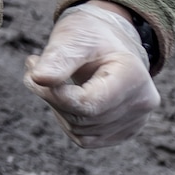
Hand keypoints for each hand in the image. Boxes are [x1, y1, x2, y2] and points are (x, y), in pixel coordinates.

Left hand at [25, 0, 159, 147]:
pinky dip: (67, 120)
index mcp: (134, 76)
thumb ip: (58, 58)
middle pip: (83, 118)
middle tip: (34, 69)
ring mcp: (136, 121)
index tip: (32, 68)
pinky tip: (65, 97)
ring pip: (81, 130)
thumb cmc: (90, 35)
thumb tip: (38, 79)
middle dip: (50, 96)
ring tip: (52, 79)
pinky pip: (86, 138)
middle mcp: (142, 103)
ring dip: (57, 108)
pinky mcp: (124, 131)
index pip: (88, 103)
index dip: (53, 93)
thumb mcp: (73, 37)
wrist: (109, 42)